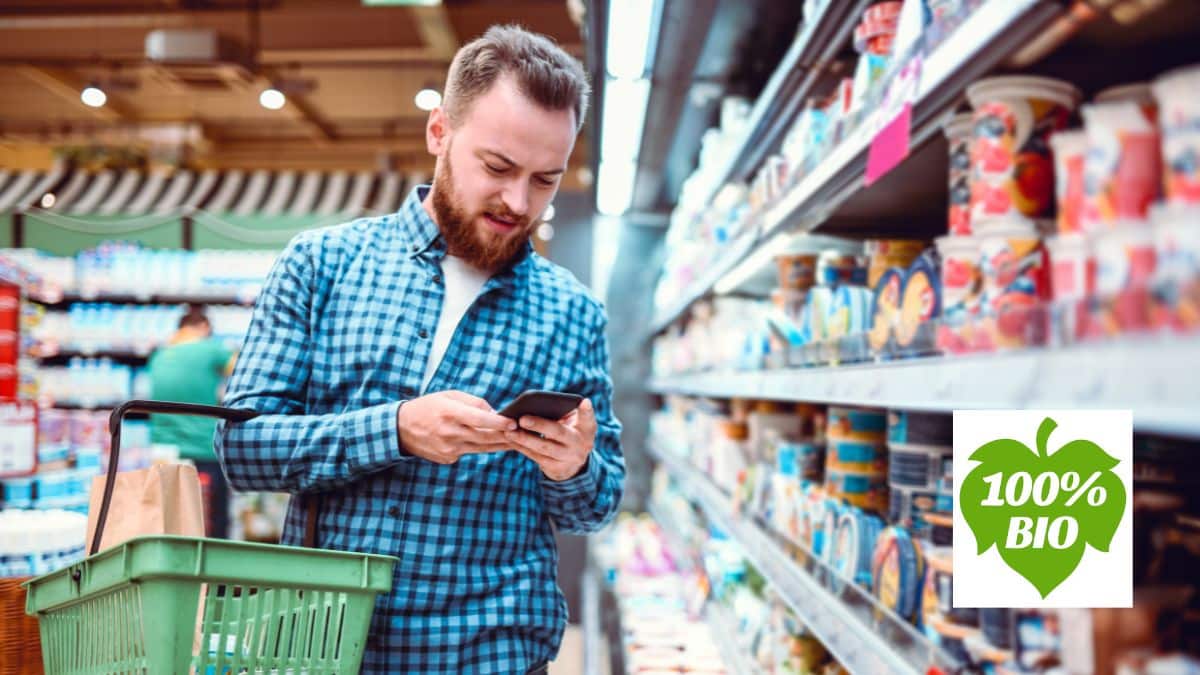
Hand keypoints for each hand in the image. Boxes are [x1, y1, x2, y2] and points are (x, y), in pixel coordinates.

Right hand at [398, 390, 517, 463]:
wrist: (401, 429)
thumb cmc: (428, 407)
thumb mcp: (449, 395)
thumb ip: (473, 402)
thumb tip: (495, 412)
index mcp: (450, 413)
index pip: (480, 420)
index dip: (499, 423)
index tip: (514, 423)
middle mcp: (449, 433)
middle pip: (485, 437)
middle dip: (506, 435)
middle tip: (523, 433)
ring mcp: (448, 449)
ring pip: (482, 448)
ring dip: (500, 445)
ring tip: (516, 440)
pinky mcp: (448, 459)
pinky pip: (469, 452)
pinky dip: (480, 447)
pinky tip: (492, 443)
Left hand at [505, 398, 596, 481]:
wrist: (572, 462)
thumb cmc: (570, 432)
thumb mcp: (576, 423)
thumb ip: (565, 412)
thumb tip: (539, 404)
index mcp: (587, 428)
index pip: (588, 418)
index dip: (587, 410)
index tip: (584, 401)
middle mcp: (580, 444)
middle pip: (559, 433)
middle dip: (540, 426)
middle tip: (522, 419)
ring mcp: (568, 458)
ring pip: (544, 448)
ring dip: (525, 439)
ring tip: (510, 430)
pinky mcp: (555, 468)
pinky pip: (536, 457)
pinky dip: (522, 447)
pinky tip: (511, 439)